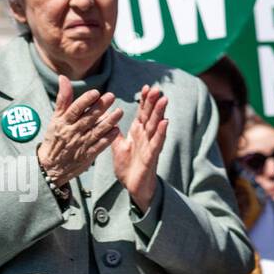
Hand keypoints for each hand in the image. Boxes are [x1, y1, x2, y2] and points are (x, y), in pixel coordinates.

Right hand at [36, 76, 123, 185]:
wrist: (50, 167)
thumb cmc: (55, 137)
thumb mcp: (55, 118)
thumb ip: (63, 98)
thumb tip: (63, 77)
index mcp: (63, 123)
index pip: (74, 110)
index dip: (85, 101)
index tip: (96, 92)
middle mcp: (72, 132)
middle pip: (88, 118)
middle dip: (100, 107)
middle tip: (112, 96)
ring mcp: (81, 144)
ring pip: (96, 131)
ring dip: (109, 121)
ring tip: (119, 111)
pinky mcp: (88, 155)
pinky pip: (100, 146)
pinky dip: (108, 138)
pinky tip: (116, 129)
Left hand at [112, 84, 168, 212]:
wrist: (132, 186)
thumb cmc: (127, 166)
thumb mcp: (117, 147)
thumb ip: (114, 133)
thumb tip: (108, 118)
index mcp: (137, 132)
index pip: (142, 113)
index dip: (144, 101)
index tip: (146, 87)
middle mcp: (146, 136)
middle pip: (150, 116)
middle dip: (153, 102)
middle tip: (157, 88)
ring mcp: (150, 145)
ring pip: (156, 126)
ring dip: (160, 113)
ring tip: (164, 99)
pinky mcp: (152, 156)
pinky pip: (157, 142)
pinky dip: (161, 132)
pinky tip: (165, 122)